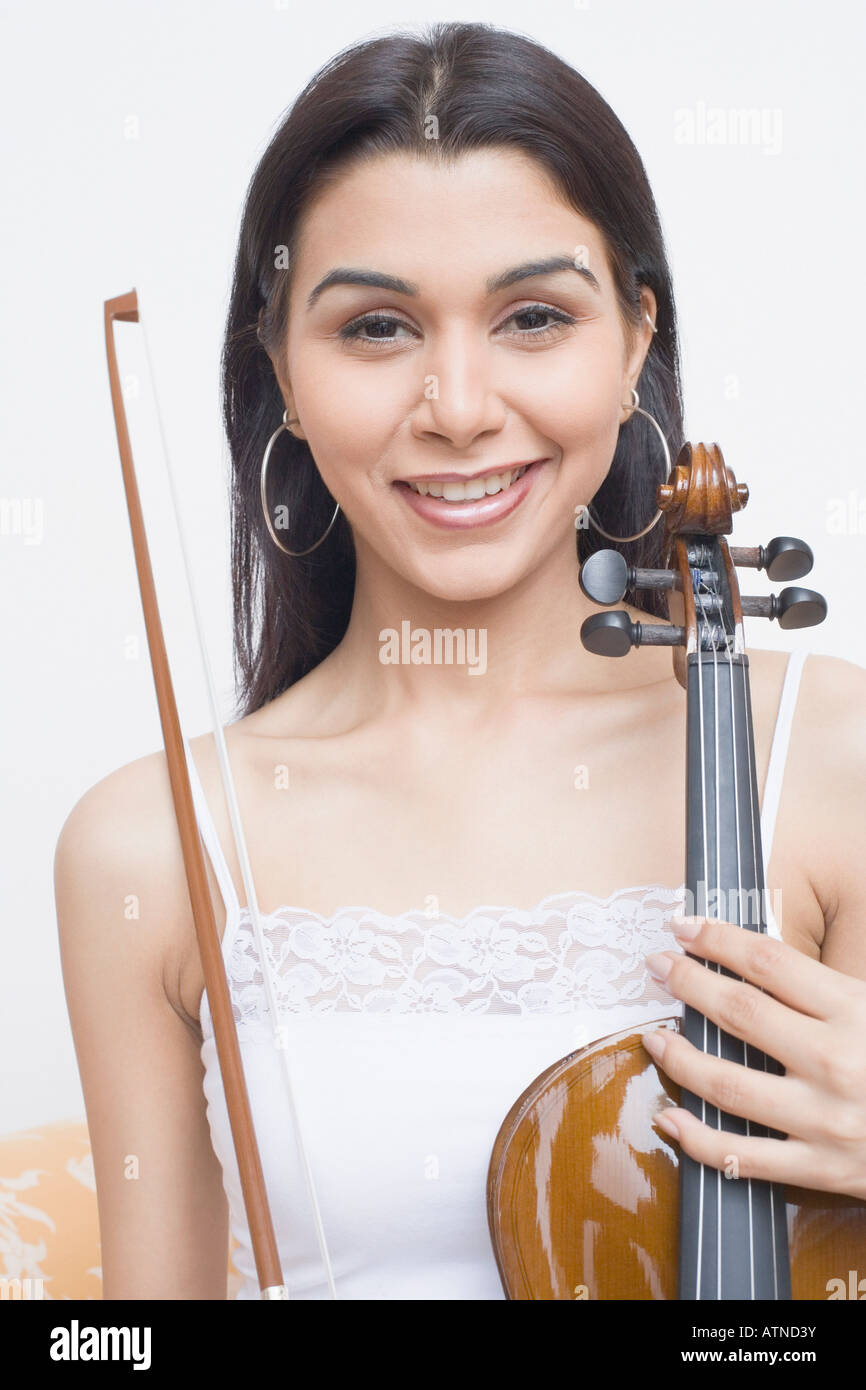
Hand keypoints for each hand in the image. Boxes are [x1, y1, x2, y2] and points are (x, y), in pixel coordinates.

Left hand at [642, 914, 865, 1199]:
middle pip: (739, 1012)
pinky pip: (744, 1157)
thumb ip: (826, 987)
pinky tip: (670, 1117)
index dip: (717, 938)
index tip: (684, 926)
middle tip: (659, 967)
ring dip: (680, 1056)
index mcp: (857, 1011)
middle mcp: (837, 1062)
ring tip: (654, 1036)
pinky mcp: (823, 1170)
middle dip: (688, 982)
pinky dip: (697, 1139)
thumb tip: (755, 956)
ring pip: (728, 1085)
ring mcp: (826, 1120)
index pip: (769, 962)